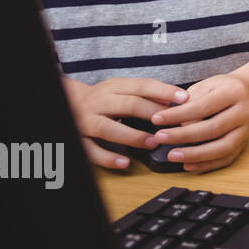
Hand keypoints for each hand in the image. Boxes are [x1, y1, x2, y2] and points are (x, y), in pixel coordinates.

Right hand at [64, 76, 188, 169]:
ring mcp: (86, 121)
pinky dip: (108, 158)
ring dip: (133, 136)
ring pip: (109, 129)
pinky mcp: (78, 138)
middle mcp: (100, 102)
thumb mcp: (122, 89)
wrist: (63, 101)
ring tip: (153, 143)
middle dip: (152, 113)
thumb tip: (177, 98)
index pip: (142, 86)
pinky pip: (92, 150)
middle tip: (172, 124)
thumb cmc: (103, 98)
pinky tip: (125, 162)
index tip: (184, 99)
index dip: (164, 91)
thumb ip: (146, 93)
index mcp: (114, 87)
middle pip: (129, 105)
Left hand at [148, 74, 248, 172]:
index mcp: (233, 93)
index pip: (202, 107)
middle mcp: (244, 112)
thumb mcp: (204, 86)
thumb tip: (174, 124)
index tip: (156, 119)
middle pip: (212, 128)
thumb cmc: (219, 90)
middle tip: (160, 138)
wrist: (244, 94)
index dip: (177, 115)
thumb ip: (190, 102)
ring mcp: (246, 130)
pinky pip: (226, 159)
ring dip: (195, 155)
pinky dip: (206, 164)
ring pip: (222, 148)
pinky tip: (188, 165)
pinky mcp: (244, 144)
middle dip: (183, 136)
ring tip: (173, 156)